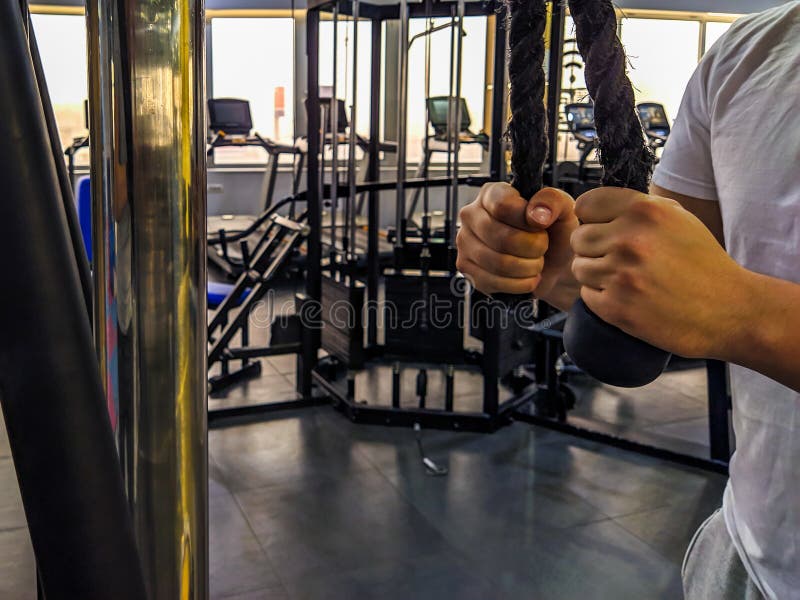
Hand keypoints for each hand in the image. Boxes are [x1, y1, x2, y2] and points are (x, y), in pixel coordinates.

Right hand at [456, 183, 577, 304]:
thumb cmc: (554, 233)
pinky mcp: (466, 269)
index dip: (527, 220)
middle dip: (533, 248)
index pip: (502, 206)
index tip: (541, 225)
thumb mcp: (563, 209)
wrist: (554, 264)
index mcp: (491, 193)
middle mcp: (472, 215)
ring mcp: (465, 243)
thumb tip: (536, 215)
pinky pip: (494, 282)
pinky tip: (526, 276)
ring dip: (528, 267)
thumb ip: (552, 201)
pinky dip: (519, 284)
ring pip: (499, 262)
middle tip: (542, 247)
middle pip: (502, 238)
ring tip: (535, 262)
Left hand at [571, 187, 746, 357]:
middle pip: (578, 239)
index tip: (604, 229)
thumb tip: (592, 206)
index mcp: (645, 211)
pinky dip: (602, 298)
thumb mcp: (678, 218)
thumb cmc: (702, 262)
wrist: (730, 310)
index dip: (592, 219)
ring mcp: (622, 275)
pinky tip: (627, 297)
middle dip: (593, 249)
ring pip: (579, 267)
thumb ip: (636, 207)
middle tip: (619, 260)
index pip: (586, 205)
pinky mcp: (617, 308)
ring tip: (625, 279)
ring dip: (596, 274)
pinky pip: (587, 295)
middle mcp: (630, 239)